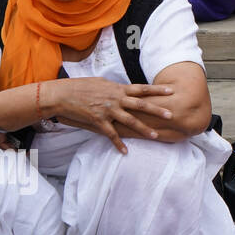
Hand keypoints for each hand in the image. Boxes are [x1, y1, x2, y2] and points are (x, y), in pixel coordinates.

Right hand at [46, 78, 175, 153]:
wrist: (63, 95)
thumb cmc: (81, 86)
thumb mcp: (102, 83)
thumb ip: (116, 87)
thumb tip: (124, 88)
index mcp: (118, 89)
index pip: (142, 89)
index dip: (157, 90)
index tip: (171, 91)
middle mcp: (116, 99)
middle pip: (141, 105)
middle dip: (157, 110)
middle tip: (171, 115)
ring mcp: (108, 110)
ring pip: (130, 121)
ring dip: (143, 129)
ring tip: (156, 136)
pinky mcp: (98, 121)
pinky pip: (111, 134)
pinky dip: (118, 144)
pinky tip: (125, 151)